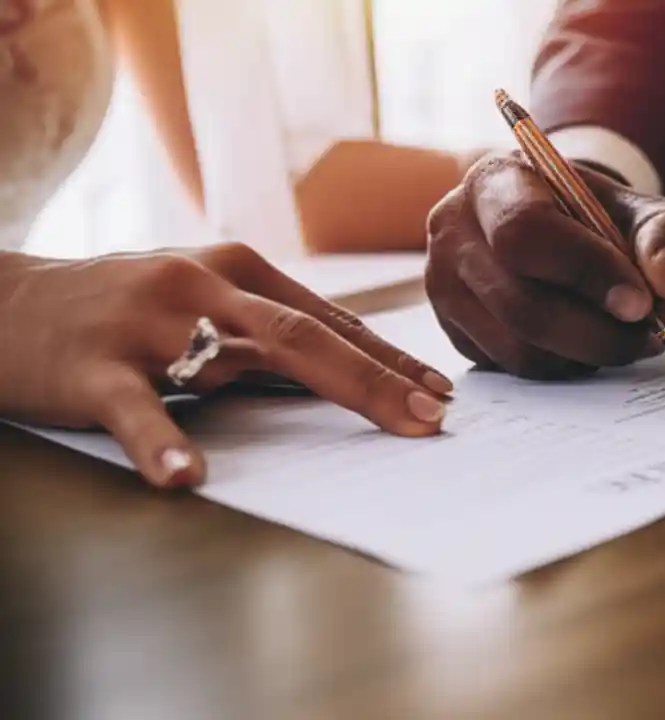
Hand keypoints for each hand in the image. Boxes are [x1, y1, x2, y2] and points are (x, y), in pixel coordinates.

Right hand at [0, 243, 451, 488]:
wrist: (4, 302)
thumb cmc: (126, 307)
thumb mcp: (203, 299)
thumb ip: (269, 329)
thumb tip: (356, 365)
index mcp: (236, 267)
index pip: (330, 320)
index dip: (390, 359)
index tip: (440, 393)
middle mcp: (202, 284)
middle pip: (307, 334)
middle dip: (380, 377)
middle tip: (433, 416)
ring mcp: (147, 322)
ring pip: (242, 360)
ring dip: (321, 391)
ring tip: (383, 428)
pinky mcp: (92, 368)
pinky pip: (136, 410)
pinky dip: (165, 443)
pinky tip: (189, 478)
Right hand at [425, 152, 664, 378]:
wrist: (555, 227)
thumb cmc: (598, 217)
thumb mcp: (643, 212)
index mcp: (495, 180)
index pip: (526, 231)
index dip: (585, 272)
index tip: (641, 303)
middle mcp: (453, 229)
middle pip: (519, 303)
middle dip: (595, 333)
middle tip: (645, 336)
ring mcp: (442, 285)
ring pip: (517, 347)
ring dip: (583, 356)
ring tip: (620, 338)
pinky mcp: (452, 331)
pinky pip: (509, 368)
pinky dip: (560, 367)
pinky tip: (584, 343)